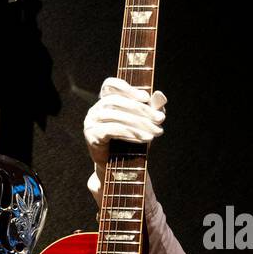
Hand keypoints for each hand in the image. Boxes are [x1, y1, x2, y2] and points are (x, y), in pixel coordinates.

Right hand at [84, 76, 167, 204]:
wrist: (121, 169)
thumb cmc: (133, 142)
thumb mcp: (146, 123)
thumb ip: (153, 108)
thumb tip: (161, 95)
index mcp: (106, 101)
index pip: (110, 85)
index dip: (126, 87)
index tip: (146, 97)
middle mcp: (96, 109)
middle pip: (117, 101)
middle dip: (142, 110)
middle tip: (160, 119)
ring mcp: (91, 121)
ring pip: (116, 116)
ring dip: (139, 123)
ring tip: (155, 133)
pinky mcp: (91, 135)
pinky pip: (112, 130)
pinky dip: (130, 133)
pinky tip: (144, 139)